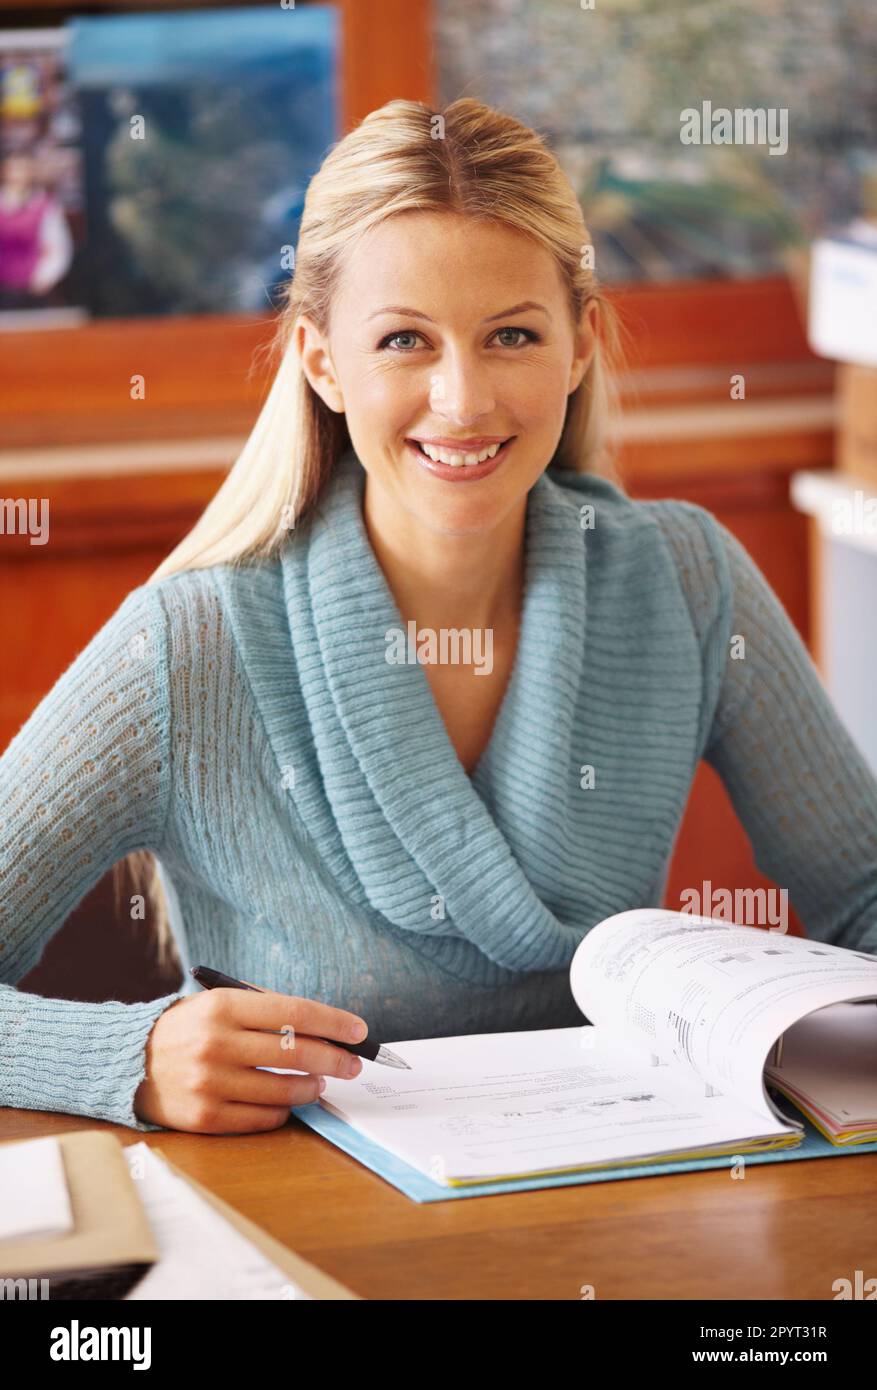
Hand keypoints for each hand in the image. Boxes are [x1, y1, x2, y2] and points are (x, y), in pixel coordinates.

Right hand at [133, 988, 367, 1132]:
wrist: (129, 1063)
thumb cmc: (188, 1030)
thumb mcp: (218, 1004)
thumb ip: (266, 1011)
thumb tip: (324, 1028)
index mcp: (222, 1007)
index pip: (294, 1011)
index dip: (333, 1022)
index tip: (359, 1031)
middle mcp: (216, 1043)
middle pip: (296, 1051)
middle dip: (335, 1058)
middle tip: (353, 1063)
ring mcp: (210, 1083)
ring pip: (284, 1089)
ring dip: (312, 1086)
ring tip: (320, 1082)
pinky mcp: (205, 1117)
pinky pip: (262, 1118)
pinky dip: (284, 1110)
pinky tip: (290, 1101)